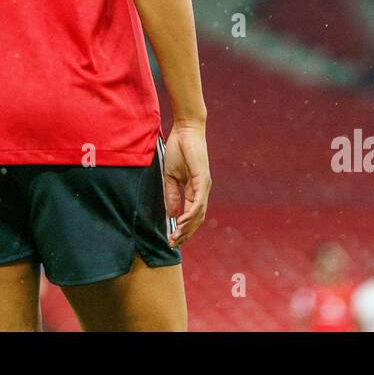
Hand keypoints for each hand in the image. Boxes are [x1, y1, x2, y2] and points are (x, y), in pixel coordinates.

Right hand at [163, 123, 210, 247]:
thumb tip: (172, 215)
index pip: (191, 214)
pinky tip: (180, 222)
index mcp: (194, 190)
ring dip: (187, 227)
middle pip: (196, 218)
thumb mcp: (170, 176)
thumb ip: (171, 195)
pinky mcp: (202, 180)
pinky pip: (198, 202)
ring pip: (198, 213)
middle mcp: (202, 190)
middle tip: (172, 244)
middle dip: (185, 233)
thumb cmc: (177, 150)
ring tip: (175, 237)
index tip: (171, 239)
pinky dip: (190, 214)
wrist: (185, 130)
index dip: (182, 228)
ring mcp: (204, 186)